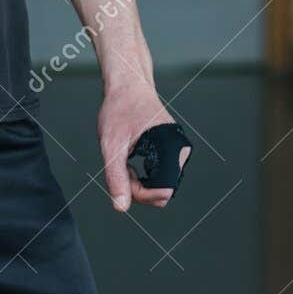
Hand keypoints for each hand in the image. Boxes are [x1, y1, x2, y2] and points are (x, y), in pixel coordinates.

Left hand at [98, 85, 189, 212]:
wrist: (128, 86)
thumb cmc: (119, 109)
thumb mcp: (112, 144)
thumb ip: (116, 176)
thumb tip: (120, 207)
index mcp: (172, 149)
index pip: (163, 193)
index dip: (139, 194)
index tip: (122, 176)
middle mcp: (181, 151)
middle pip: (163, 193)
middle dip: (139, 189)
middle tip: (122, 167)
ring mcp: (179, 152)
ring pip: (162, 186)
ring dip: (142, 182)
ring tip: (126, 160)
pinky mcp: (173, 151)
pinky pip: (162, 176)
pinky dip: (145, 175)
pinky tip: (133, 158)